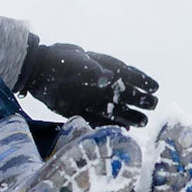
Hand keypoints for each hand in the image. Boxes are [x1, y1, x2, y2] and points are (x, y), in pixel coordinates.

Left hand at [22, 43, 158, 127]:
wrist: (36, 71)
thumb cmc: (58, 60)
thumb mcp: (74, 60)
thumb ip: (90, 68)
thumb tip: (106, 77)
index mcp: (101, 68)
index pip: (127, 74)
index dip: (141, 80)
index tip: (155, 87)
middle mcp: (100, 85)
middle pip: (124, 93)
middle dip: (139, 99)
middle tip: (153, 105)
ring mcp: (91, 98)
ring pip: (114, 109)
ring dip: (128, 115)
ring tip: (142, 122)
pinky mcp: (80, 110)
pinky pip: (97, 120)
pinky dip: (108, 125)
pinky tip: (122, 130)